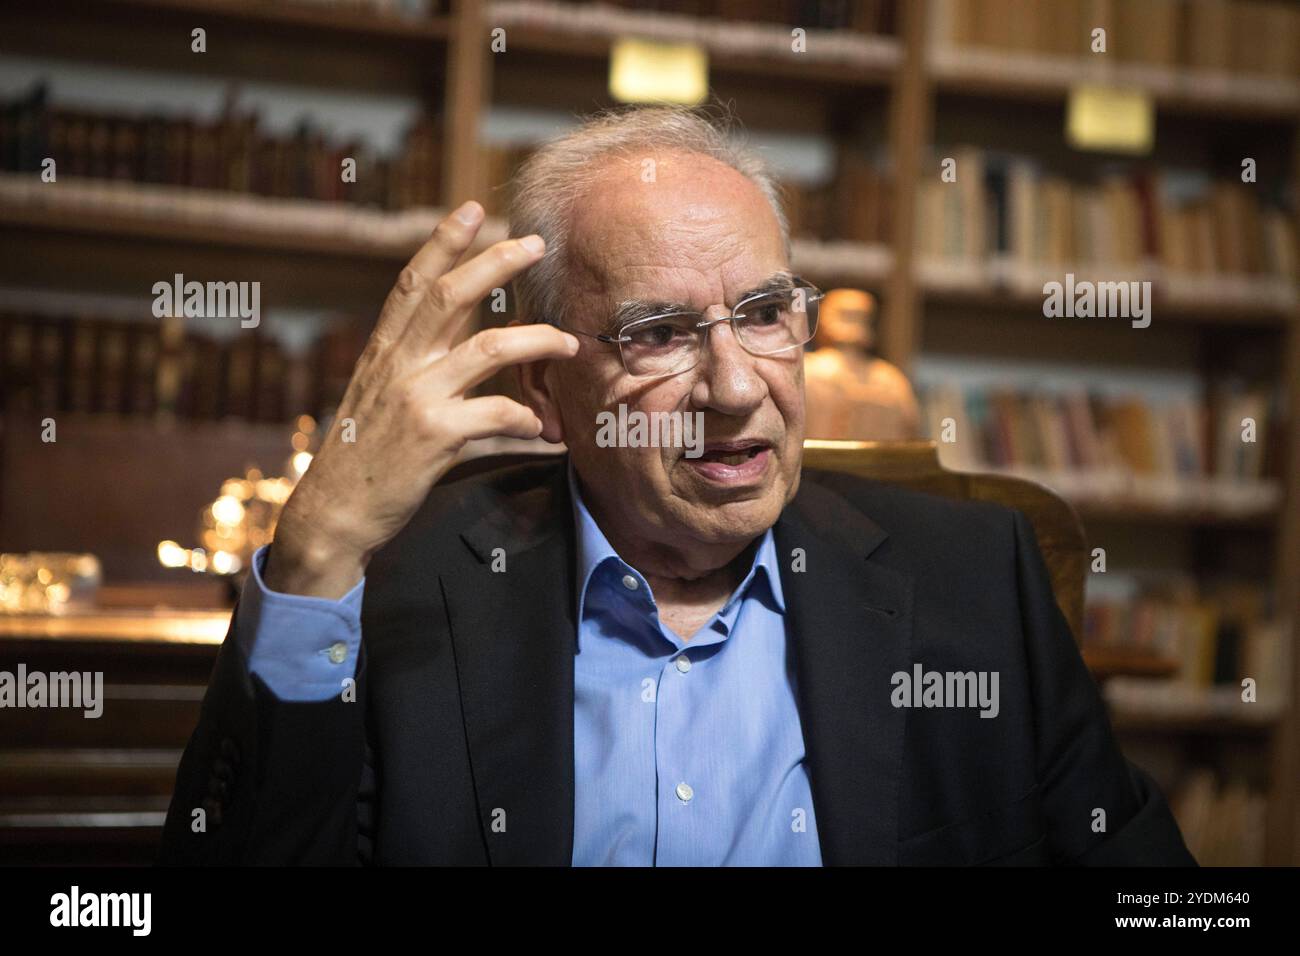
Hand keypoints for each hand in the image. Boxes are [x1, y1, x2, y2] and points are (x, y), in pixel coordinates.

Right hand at [264, 201, 577, 597]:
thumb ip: (424, 363)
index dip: (443, 242)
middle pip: (451, 295)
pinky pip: (497, 413)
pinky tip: (541, 430)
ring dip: (538, 340)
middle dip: (497, 262)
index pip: (412, 281)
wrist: (335, 512)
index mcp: (385, 351)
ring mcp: (416, 397)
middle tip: (536, 243)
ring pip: (490, 348)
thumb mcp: (384, 397)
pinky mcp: (435, 435)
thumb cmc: (368, 457)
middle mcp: (398, 364)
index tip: (472, 208)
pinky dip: (526, 418)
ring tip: (569, 342)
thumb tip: (473, 337)